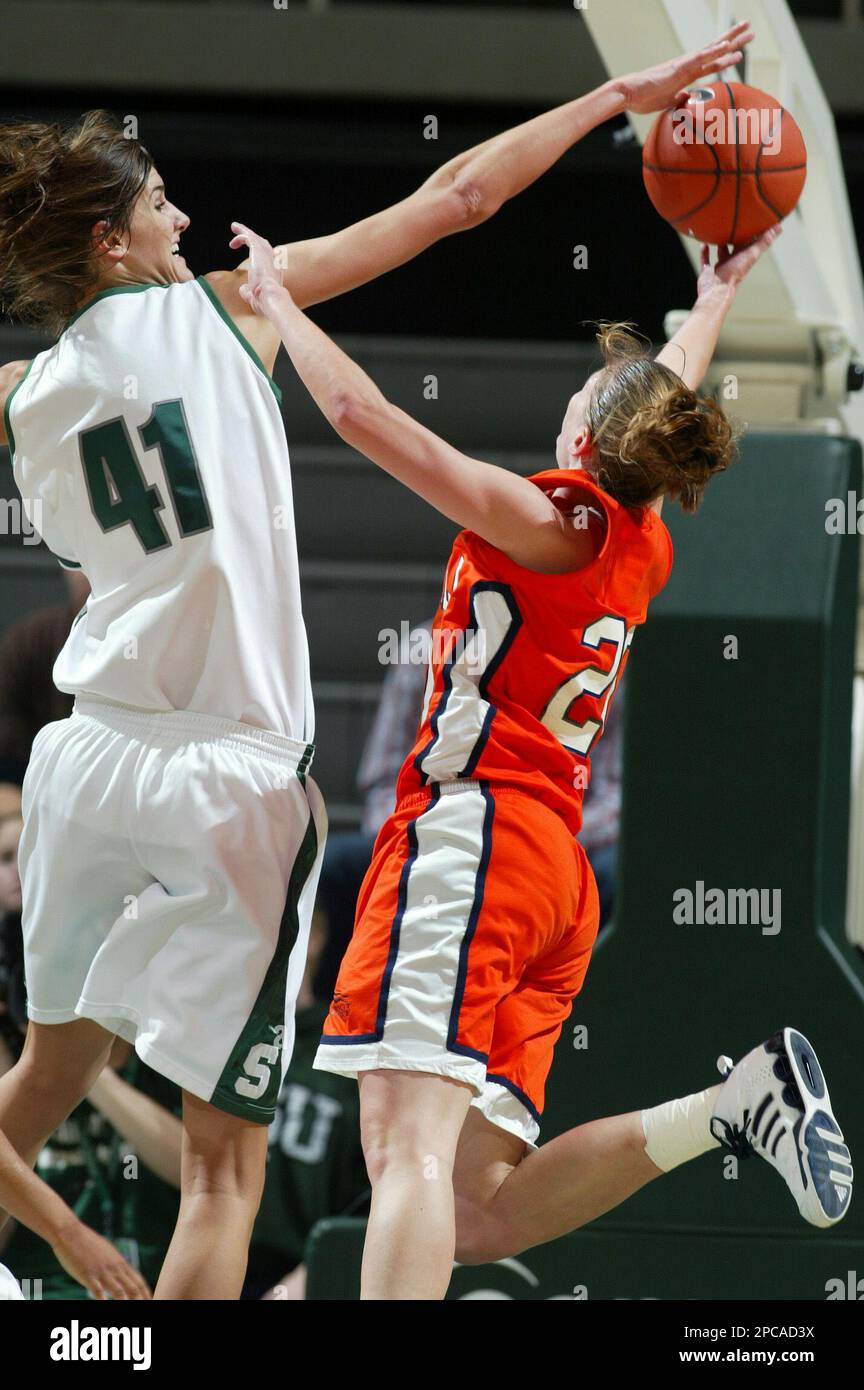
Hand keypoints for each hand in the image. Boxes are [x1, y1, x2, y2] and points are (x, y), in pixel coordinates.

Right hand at [52, 1217, 151, 1299]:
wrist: (70, 1232)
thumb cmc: (87, 1242)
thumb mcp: (107, 1251)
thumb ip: (115, 1263)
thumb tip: (121, 1270)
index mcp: (120, 1262)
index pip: (138, 1281)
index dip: (146, 1293)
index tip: (152, 1301)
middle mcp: (115, 1267)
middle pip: (133, 1288)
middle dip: (141, 1300)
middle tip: (147, 1308)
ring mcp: (102, 1272)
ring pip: (119, 1291)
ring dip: (126, 1304)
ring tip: (132, 1313)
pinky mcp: (88, 1275)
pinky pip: (98, 1291)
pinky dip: (104, 1302)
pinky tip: (105, 1307)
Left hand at [229, 221, 285, 314]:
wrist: (271, 297)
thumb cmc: (265, 302)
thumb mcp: (254, 297)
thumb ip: (247, 292)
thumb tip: (242, 289)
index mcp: (274, 271)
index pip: (268, 257)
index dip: (260, 253)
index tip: (252, 252)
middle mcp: (273, 260)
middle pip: (262, 243)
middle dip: (252, 237)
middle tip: (242, 233)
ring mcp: (267, 254)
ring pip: (255, 237)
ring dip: (244, 231)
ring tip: (234, 227)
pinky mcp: (258, 250)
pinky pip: (248, 238)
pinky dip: (240, 236)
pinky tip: (232, 242)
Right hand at [614, 21, 753, 115]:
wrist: (628, 95)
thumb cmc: (644, 98)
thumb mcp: (668, 101)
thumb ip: (681, 98)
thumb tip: (690, 97)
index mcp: (686, 74)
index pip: (711, 63)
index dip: (726, 56)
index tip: (740, 50)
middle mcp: (688, 65)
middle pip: (715, 50)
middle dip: (734, 40)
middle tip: (750, 30)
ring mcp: (684, 65)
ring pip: (712, 51)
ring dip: (730, 41)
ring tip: (747, 31)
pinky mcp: (678, 69)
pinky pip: (699, 59)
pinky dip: (713, 52)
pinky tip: (725, 46)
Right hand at [696, 225, 781, 298]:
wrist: (717, 290)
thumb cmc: (735, 273)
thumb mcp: (751, 254)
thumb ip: (764, 242)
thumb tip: (779, 227)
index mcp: (745, 257)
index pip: (752, 242)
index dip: (754, 232)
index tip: (755, 219)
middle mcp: (734, 261)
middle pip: (737, 246)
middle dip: (737, 236)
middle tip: (736, 222)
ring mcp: (721, 266)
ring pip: (721, 251)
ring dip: (720, 243)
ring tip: (718, 230)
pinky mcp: (709, 271)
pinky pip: (706, 260)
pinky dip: (705, 252)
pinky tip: (704, 243)